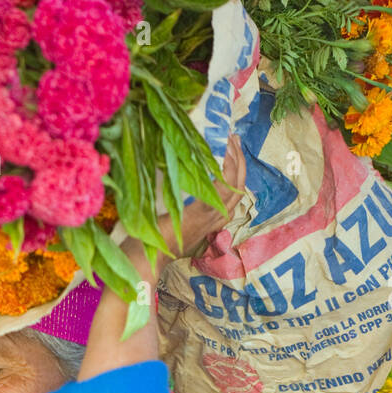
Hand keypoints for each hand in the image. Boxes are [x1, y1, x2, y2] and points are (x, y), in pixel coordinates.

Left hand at [118, 134, 246, 283]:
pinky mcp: (203, 213)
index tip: (233, 150)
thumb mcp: (179, 222)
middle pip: (240, 186)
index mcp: (215, 219)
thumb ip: (188, 211)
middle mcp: (219, 218)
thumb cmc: (159, 239)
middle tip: (236, 138)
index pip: (235, 192)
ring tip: (234, 140)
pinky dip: (229, 170)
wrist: (150, 254)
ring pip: (237, 185)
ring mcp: (213, 216)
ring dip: (237, 160)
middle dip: (241, 160)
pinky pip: (224, 189)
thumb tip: (187, 196)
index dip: (237, 171)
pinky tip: (227, 154)